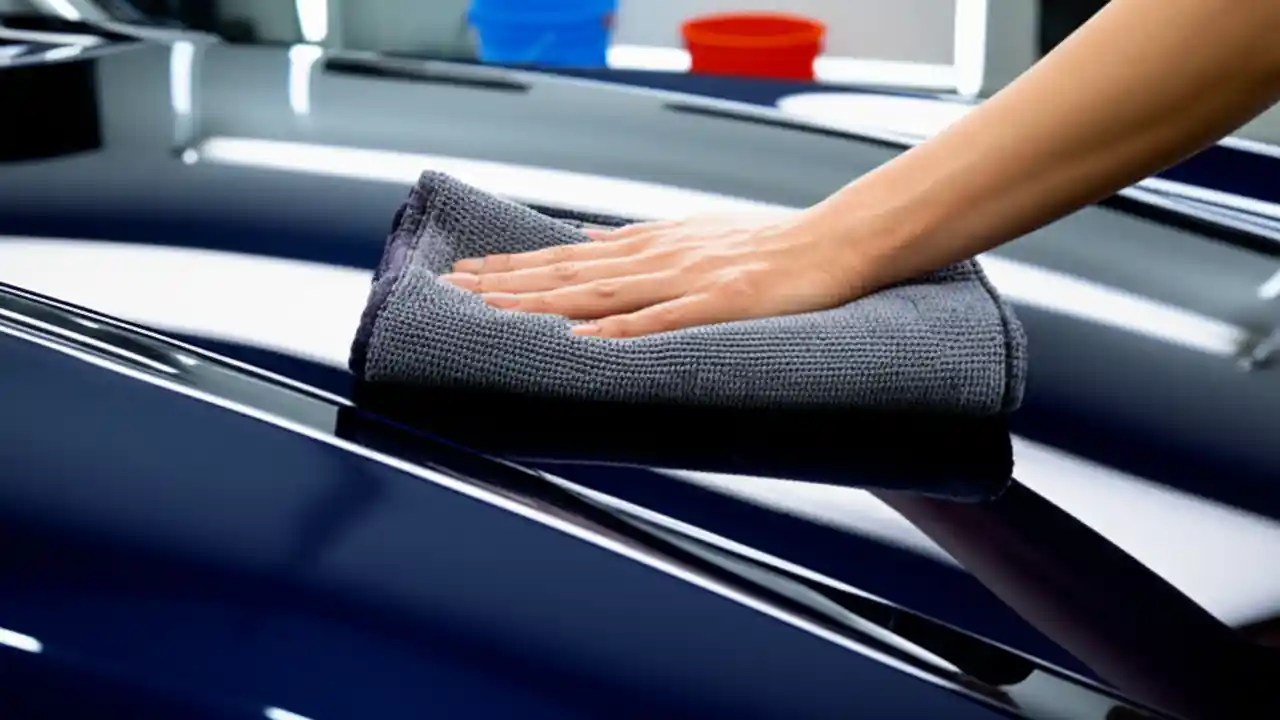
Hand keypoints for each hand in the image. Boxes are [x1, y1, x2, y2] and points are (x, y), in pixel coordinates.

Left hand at [440, 211, 880, 338]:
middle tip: (454, 289)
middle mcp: (658, 258)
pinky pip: (663, 320)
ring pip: (600, 293)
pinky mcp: (720, 304)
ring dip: (543, 301)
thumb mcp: (691, 232)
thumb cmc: (766, 245)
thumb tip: (583, 239)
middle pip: (569, 273)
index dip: (514, 267)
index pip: (567, 258)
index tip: (467, 274)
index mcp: (651, 246)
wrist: (832, 244)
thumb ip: (636, 240)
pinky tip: (581, 340)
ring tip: (492, 308)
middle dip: (508, 282)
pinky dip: (619, 330)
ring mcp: (687, 281)